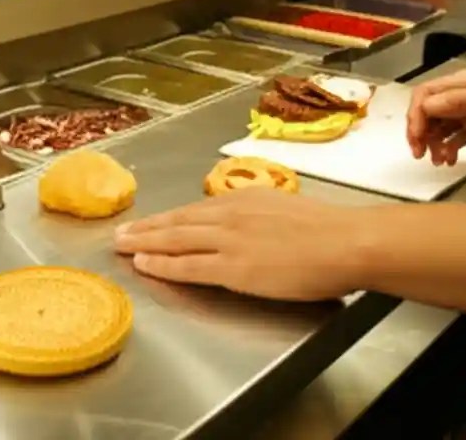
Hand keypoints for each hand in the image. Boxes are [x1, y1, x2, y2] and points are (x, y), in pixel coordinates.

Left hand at [113, 189, 373, 300]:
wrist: (345, 242)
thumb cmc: (330, 231)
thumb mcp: (289, 210)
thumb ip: (265, 217)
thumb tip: (257, 226)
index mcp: (247, 199)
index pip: (198, 209)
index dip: (170, 217)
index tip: (150, 220)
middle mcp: (231, 214)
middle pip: (178, 221)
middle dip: (147, 227)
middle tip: (121, 231)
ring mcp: (228, 240)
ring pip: (175, 240)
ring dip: (144, 242)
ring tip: (121, 245)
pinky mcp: (232, 267)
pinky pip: (187, 265)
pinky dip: (162, 265)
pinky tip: (143, 265)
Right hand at [406, 69, 465, 164]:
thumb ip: (461, 101)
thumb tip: (428, 106)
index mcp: (461, 84)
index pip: (426, 95)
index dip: (416, 115)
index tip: (417, 137)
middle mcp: (461, 98)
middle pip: (428, 113)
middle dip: (420, 132)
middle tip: (420, 153)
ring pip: (439, 128)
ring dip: (433, 144)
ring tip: (438, 161)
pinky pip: (454, 140)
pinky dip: (447, 150)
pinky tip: (450, 161)